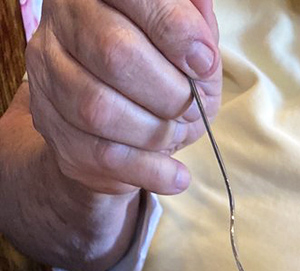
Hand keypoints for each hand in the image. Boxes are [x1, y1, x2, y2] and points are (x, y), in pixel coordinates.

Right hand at [25, 0, 220, 195]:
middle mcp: (60, 25)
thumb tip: (201, 21)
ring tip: (178, 134)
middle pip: (114, 53)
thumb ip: (193, 24)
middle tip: (192, 108)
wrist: (117, 130)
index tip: (204, 62)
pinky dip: (151, 170)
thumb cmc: (157, 74)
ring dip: (156, 131)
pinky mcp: (53, 129)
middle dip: (169, 90)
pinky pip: (102, 155)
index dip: (174, 30)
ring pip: (100, 108)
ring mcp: (49, 77)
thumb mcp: (184, 45)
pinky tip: (176, 175)